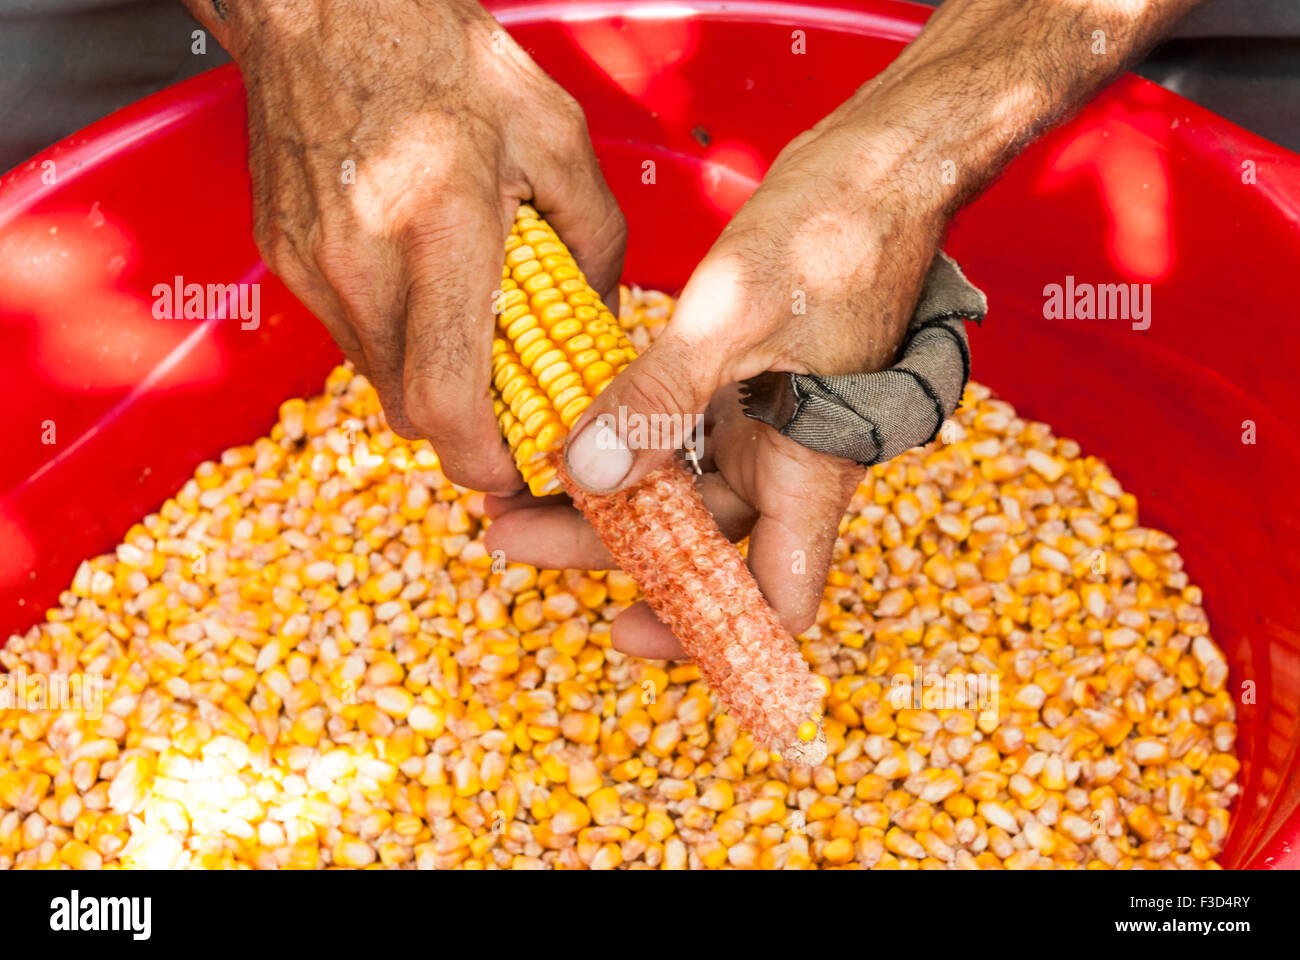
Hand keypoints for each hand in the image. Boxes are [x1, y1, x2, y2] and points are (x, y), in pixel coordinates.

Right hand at [196, 0, 625, 492]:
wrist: (326, 5)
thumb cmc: (445, 57)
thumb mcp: (556, 136)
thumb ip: (593, 241)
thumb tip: (600, 321)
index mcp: (443, 232)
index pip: (446, 401)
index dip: (485, 461)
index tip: (520, 467)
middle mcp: (364, 264)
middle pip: (412, 409)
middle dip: (467, 427)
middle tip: (512, 406)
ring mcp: (314, 267)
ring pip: (378, 378)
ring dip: (428, 380)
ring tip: (468, 328)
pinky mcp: (286, 260)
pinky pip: (348, 334)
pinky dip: (393, 335)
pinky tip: (420, 283)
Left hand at [486, 108, 951, 656]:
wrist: (881, 168)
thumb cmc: (832, 238)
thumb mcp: (733, 320)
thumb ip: (657, 401)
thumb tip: (586, 478)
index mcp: (810, 471)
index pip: (778, 600)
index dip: (707, 634)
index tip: (622, 631)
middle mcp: (787, 464)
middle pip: (694, 546)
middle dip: (600, 545)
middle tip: (507, 530)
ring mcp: (765, 426)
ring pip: (674, 489)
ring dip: (600, 490)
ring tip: (512, 484)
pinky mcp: (743, 386)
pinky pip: (675, 434)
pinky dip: (623, 438)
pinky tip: (562, 430)